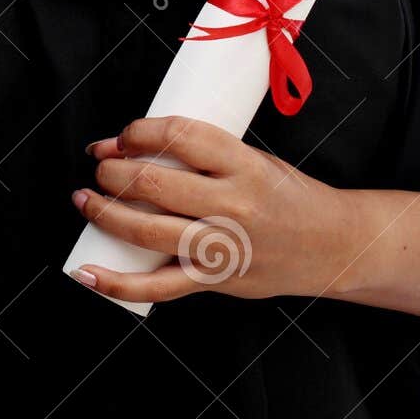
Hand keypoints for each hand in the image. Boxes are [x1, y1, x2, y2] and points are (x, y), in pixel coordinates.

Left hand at [69, 115, 351, 304]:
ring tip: (85, 200)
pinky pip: (159, 286)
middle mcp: (234, 203)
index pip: (179, 135)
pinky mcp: (217, 280)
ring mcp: (225, 246)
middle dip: (113, 171)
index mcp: (244, 163)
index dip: (138, 132)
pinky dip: (118, 283)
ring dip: (106, 213)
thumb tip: (139, 147)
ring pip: (149, 230)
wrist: (334, 244)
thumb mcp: (255, 158)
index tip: (121, 136)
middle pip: (156, 182)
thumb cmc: (288, 195)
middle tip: (99, 167)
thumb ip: (204, 155)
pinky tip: (87, 272)